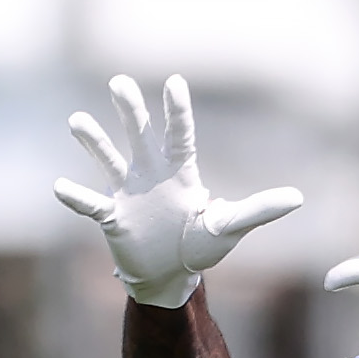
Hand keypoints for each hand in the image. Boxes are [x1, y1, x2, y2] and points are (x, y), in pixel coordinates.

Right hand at [54, 74, 303, 308]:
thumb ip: (258, 210)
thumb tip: (298, 199)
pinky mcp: (111, 216)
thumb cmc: (199, 247)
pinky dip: (77, 197)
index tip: (175, 82)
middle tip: (119, 82)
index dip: (177, 112)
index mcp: (180, 171)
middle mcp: (150, 173)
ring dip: (94, 142)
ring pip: (109, 159)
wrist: (169, 275)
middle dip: (130, 110)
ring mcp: (127, 191)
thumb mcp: (229, 227)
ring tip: (77, 121)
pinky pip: (92, 203)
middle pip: (139, 135)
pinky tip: (60, 185)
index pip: (179, 135)